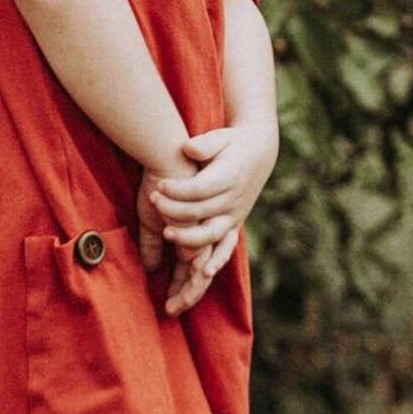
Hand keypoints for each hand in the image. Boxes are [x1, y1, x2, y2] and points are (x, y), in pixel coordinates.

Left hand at [141, 121, 276, 316]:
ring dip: (188, 239)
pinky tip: (201, 276)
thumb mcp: (221, 137)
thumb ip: (205, 144)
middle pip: (201, 212)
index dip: (177, 190)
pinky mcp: (234, 225)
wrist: (259, 152)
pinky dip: (214, 262)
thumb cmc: (232, 143)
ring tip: (166, 235)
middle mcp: (233, 199)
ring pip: (211, 235)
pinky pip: (225, 248)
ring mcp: (235, 215)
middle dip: (175, 212)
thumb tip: (189, 149)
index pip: (199, 189)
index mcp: (229, 177)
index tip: (157, 187)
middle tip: (153, 206)